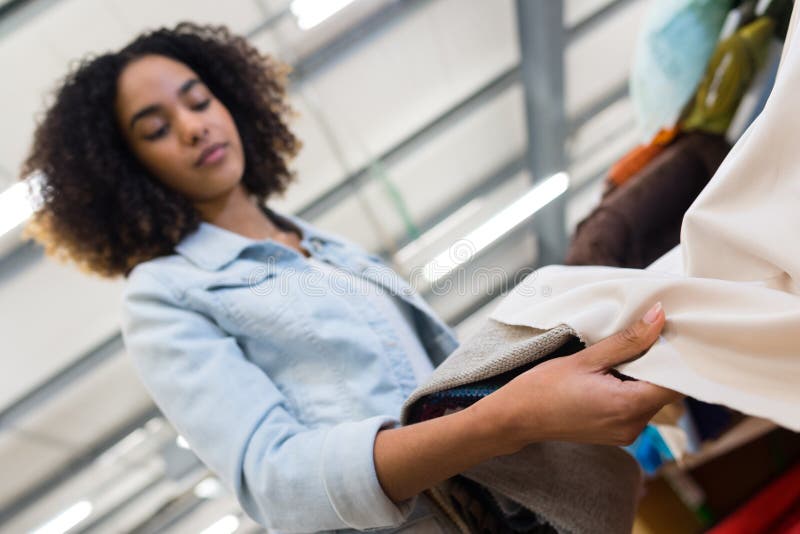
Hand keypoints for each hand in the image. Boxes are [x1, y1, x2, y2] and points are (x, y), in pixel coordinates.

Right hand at [470, 302, 681, 453]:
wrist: (517, 417)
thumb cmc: (544, 388)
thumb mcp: (586, 359)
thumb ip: (627, 340)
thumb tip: (659, 317)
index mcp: (628, 407)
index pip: (677, 383)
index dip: (677, 357)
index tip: (670, 334)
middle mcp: (634, 427)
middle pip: (666, 391)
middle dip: (659, 363)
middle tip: (645, 335)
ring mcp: (627, 434)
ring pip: (652, 398)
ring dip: (645, 376)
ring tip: (625, 353)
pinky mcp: (618, 434)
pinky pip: (638, 407)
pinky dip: (633, 388)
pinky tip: (615, 372)